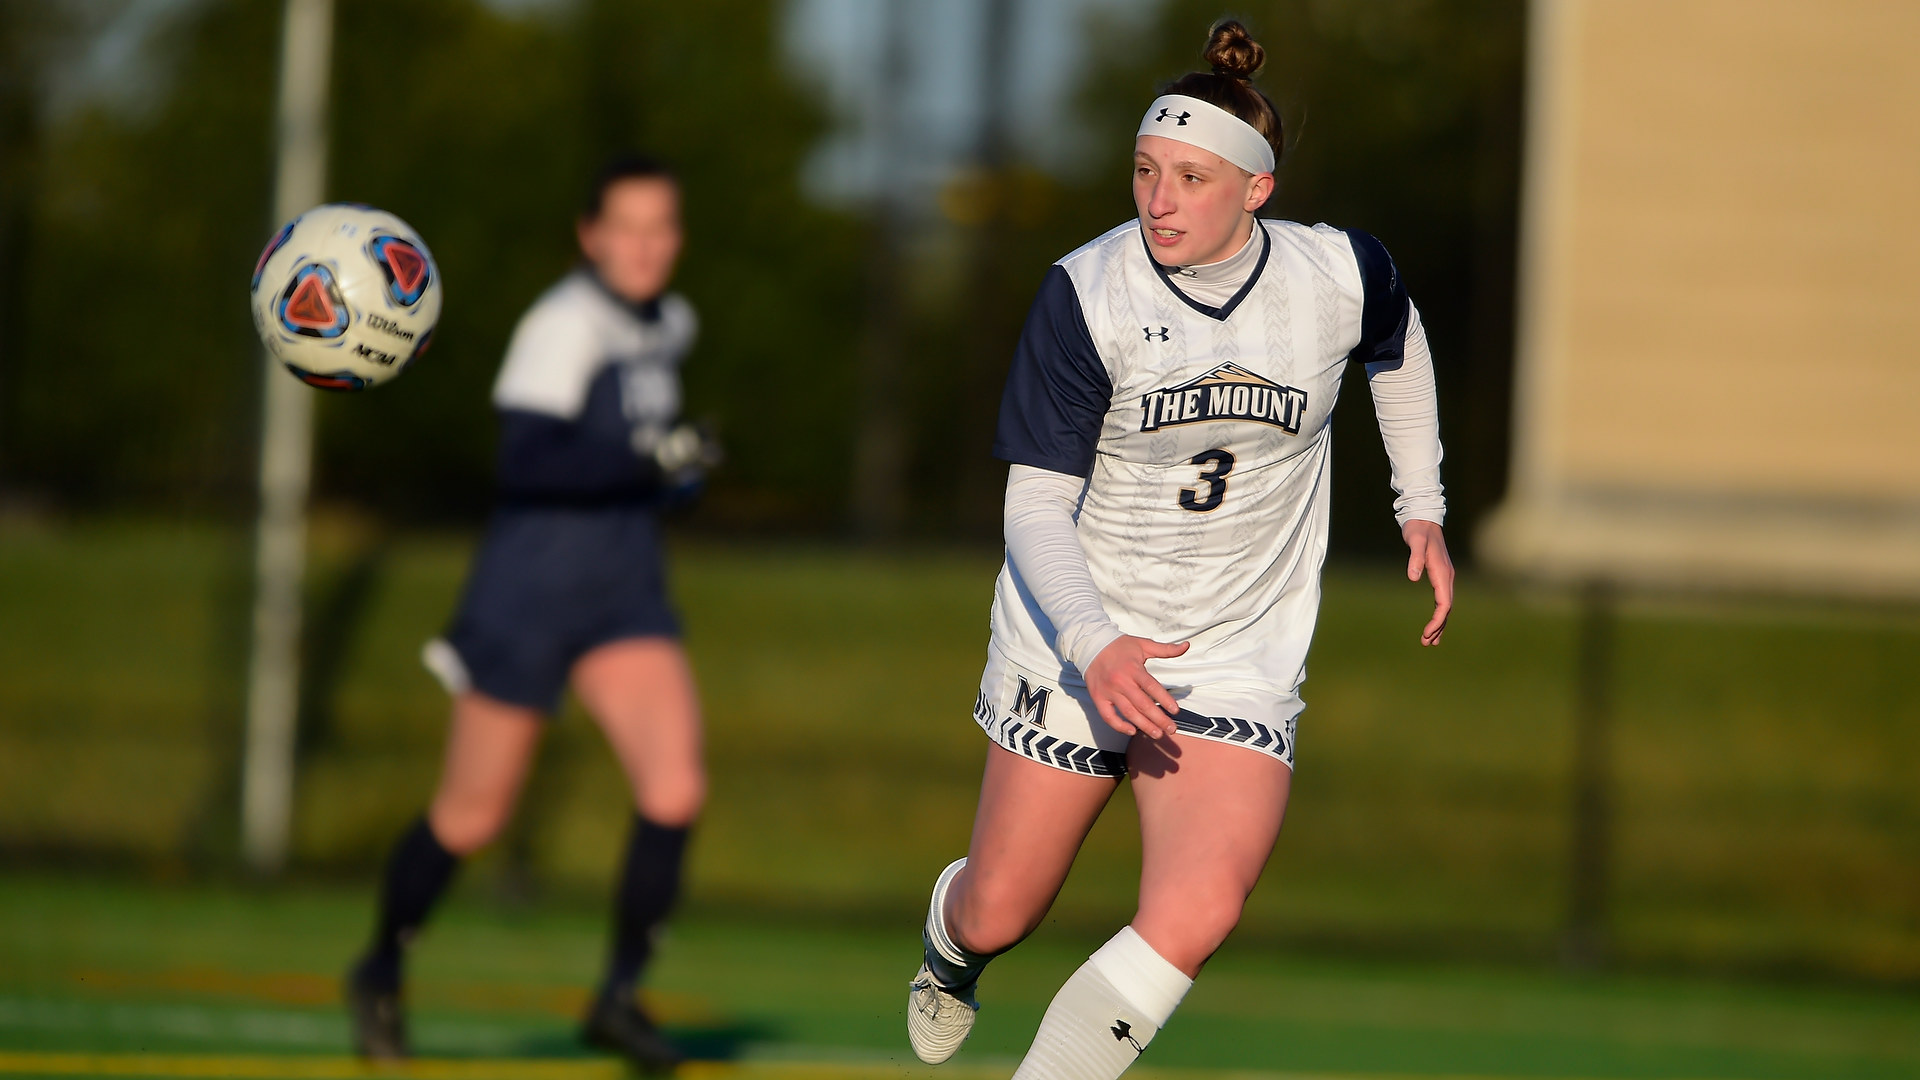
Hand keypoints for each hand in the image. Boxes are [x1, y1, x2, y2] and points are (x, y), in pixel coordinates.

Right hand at [1084, 634, 1189, 738]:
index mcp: (1133, 669)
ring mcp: (1109, 691)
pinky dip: (1119, 726)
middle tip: (1171, 729)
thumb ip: (1165, 649)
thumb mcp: (1143, 644)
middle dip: (1159, 719)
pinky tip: (1132, 731)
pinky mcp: (1098, 698)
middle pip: (1143, 704)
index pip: (1152, 687)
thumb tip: (1186, 646)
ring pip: (1128, 712)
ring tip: (1157, 734)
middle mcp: (1121, 682)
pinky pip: (1108, 716)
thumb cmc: (1119, 646)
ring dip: (1144, 725)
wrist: (1090, 645)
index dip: (1165, 700)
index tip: (1175, 711)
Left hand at [1402, 519, 1452, 645]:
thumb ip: (1415, 559)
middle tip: (1426, 643)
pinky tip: (1434, 623)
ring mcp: (1444, 576)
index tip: (1427, 633)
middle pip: (1446, 608)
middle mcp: (1447, 577)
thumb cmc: (1418, 530)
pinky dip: (1439, 613)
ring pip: (1445, 606)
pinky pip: (1442, 599)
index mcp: (1442, 573)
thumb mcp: (1415, 542)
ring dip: (1439, 623)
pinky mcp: (1439, 575)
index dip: (1437, 620)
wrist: (1423, 518)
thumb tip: (1414, 577)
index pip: (1444, 603)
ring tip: (1430, 641)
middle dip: (1438, 627)